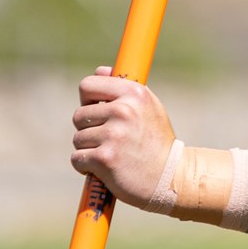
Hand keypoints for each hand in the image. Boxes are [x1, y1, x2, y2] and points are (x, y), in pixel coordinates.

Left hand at [71, 67, 177, 208]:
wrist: (170, 177)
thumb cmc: (156, 142)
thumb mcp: (149, 108)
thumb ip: (124, 89)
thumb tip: (100, 70)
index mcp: (134, 93)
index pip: (88, 85)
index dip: (88, 100)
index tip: (97, 111)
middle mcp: (124, 110)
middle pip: (79, 115)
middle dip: (89, 129)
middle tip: (109, 140)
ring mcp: (114, 134)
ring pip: (78, 139)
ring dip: (89, 150)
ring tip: (112, 155)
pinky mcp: (105, 157)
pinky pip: (77, 158)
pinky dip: (86, 167)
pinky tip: (104, 169)